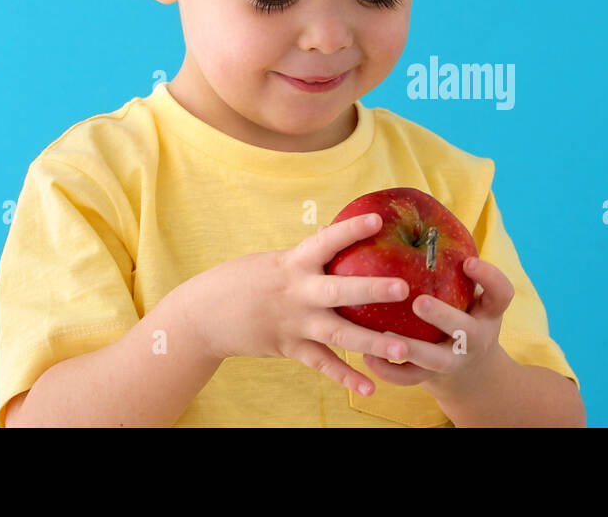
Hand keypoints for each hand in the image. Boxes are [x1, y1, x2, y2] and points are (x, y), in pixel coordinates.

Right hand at [182, 212, 418, 395]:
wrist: (203, 316)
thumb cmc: (243, 280)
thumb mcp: (273, 260)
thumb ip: (306, 254)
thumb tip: (333, 228)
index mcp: (293, 263)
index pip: (325, 241)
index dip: (350, 230)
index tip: (377, 219)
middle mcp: (297, 293)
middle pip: (339, 291)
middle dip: (371, 289)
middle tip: (404, 287)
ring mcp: (294, 324)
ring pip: (338, 334)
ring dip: (372, 342)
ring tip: (404, 348)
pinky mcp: (289, 348)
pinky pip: (322, 365)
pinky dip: (346, 377)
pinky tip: (371, 388)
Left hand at [361, 257, 514, 399]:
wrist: (470, 374)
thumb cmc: (459, 315)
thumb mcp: (466, 293)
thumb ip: (448, 265)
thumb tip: (410, 215)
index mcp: (487, 311)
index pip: (501, 293)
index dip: (488, 277)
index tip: (468, 261)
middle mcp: (475, 337)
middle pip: (466, 331)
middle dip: (444, 316)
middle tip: (419, 302)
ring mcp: (455, 362)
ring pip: (435, 360)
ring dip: (411, 349)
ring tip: (384, 336)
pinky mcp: (433, 380)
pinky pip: (410, 379)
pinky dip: (389, 370)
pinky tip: (367, 356)